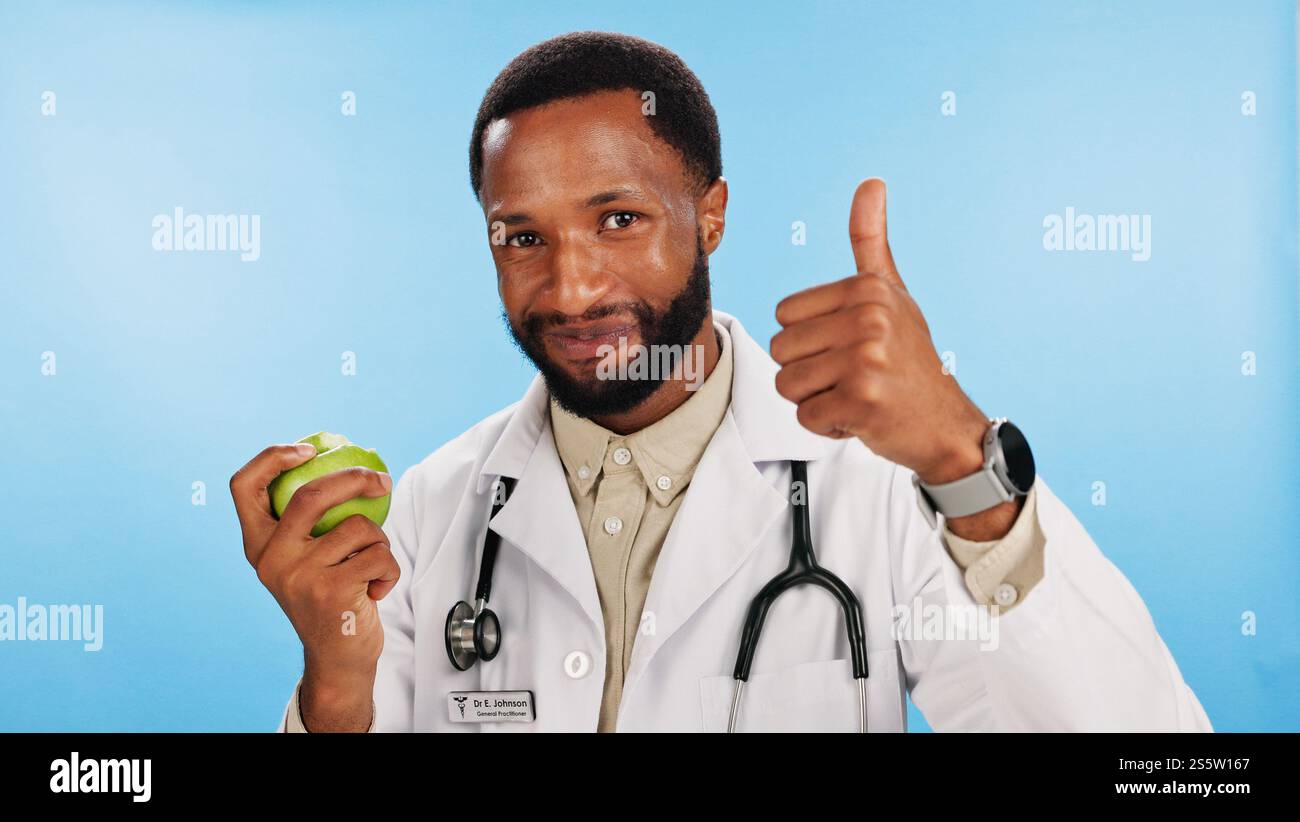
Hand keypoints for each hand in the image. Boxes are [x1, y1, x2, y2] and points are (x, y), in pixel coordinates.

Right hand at [230, 444, 397, 730]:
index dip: (271, 457)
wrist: (338, 657)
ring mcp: (298, 575)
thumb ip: (310, 522)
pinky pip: (377, 555)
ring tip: (372, 563)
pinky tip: (377, 588)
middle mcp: (271, 558)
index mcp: (258, 544)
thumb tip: (342, 462)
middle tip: (381, 480)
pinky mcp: (330, 591)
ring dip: (379, 540)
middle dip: (354, 479)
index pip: (244, 487)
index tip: (307, 449)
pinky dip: (390, 568)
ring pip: (357, 527)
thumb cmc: (329, 597)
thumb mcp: (306, 558)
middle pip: (311, 494)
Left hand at [771, 178, 988, 486]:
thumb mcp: (891, 293)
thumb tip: (871, 182)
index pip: (784, 315)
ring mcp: (867, 360)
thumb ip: (870, 240)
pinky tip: (860, 416)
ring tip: (853, 394)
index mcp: (867, 289)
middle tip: (850, 376)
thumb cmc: (910, 359)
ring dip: (814, 399)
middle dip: (807, 372)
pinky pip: (806, 416)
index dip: (808, 339)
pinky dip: (827, 425)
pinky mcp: (863, 400)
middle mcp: (869, 318)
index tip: (847, 347)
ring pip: (788, 384)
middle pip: (780, 350)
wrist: (946, 423)